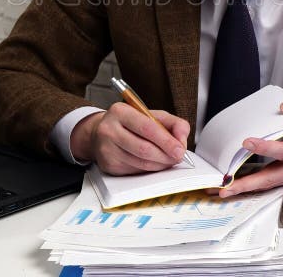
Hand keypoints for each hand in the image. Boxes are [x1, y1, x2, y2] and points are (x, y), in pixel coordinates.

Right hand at [70, 103, 190, 174]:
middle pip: (144, 149)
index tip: (180, 149)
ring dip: (160, 165)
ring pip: (141, 163)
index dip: (166, 141)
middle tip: (177, 157)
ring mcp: (107, 149)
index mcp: (120, 112)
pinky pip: (135, 171)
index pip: (147, 128)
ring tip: (168, 160)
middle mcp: (109, 130)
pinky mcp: (108, 166)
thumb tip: (182, 137)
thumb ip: (172, 123)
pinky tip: (153, 163)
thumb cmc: (130, 124)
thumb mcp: (150, 115)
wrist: (100, 133)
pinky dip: (149, 170)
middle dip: (166, 156)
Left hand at [217, 87, 282, 197]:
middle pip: (273, 176)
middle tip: (229, 181)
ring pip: (268, 184)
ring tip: (224, 191)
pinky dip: (250, 188)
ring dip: (245, 189)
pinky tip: (233, 188)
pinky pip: (267, 184)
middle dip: (250, 180)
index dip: (267, 147)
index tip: (248, 142)